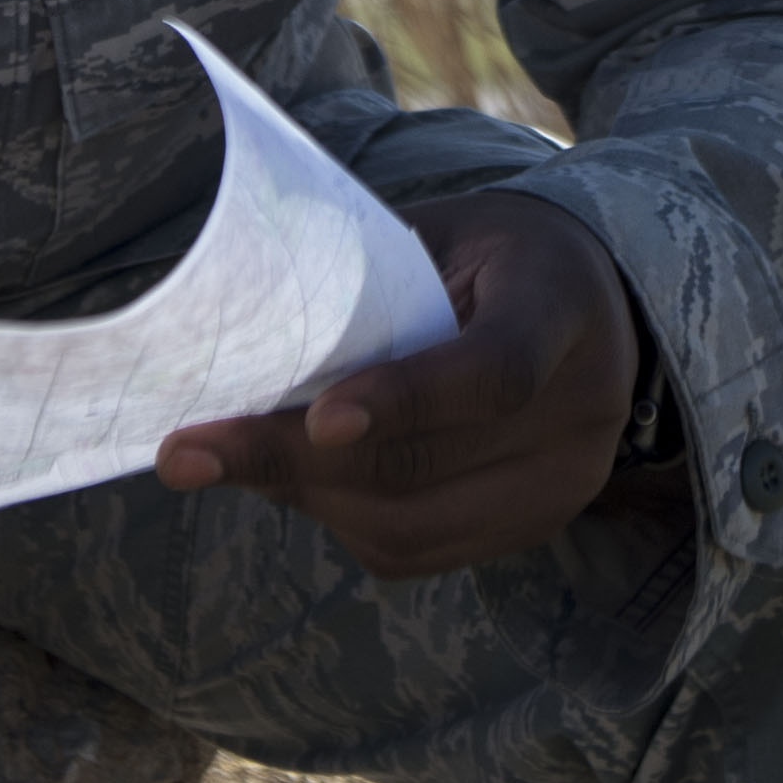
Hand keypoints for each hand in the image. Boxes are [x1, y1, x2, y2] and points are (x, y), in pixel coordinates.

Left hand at [157, 188, 643, 577]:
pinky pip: (412, 551)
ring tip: (227, 456)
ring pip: (407, 524)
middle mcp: (579, 410)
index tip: (319, 418)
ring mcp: (561, 485)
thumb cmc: (491, 255)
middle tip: (188, 451)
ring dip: (301, 495)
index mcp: (560, 304)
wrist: (594, 308)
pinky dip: (335, 517)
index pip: (494, 369)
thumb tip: (236, 324)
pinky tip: (293, 477)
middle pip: (426, 463)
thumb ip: (365, 277)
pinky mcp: (531, 530)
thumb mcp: (444, 232)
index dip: (407, 398)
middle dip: (289, 462)